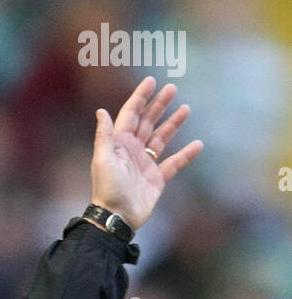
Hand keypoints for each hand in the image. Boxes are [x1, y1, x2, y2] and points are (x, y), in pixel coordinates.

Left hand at [89, 76, 202, 230]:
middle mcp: (133, 150)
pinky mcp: (156, 179)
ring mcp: (145, 164)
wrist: (116, 217)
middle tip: (172, 89)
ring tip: (186, 108)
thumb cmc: (107, 188)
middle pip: (148, 122)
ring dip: (173, 124)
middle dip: (159, 105)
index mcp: (120, 143)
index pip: (131, 114)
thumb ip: (104, 135)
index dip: (140, 97)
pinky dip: (185, 155)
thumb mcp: (102, 159)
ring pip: (161, 139)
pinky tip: (197, 145)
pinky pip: (173, 163)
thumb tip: (102, 111)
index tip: (152, 81)